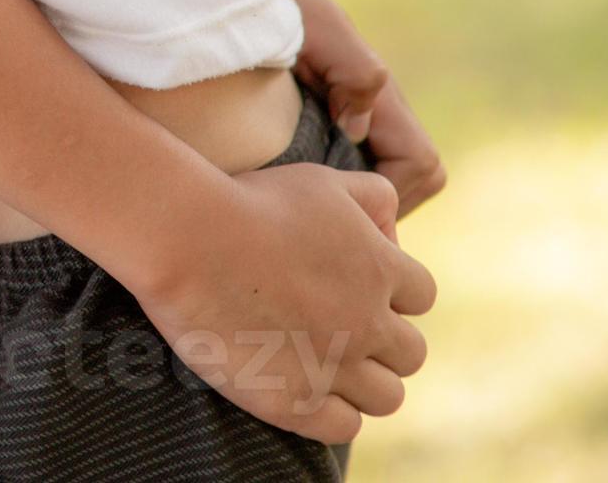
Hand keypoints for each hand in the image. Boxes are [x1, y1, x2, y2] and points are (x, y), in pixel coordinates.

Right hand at [124, 162, 433, 443]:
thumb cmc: (247, 202)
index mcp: (381, 270)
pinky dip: (332, 412)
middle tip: (338, 329)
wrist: (186, 239)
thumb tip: (391, 229)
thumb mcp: (320, 181)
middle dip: (381, 342)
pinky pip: (344, 426)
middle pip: (410, 353)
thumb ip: (372, 195)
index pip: (421, 296)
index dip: (392, 293)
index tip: (356, 289)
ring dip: (363, 383)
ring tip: (324, 366)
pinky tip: (302, 389)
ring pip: (386, 396)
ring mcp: (334, 366)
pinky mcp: (296, 401)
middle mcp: (368, 323)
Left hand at [289, 0, 446, 215]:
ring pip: (388, 168)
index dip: (396, 195)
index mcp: (376, 91)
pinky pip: (357, 156)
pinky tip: (297, 186)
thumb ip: (352, 68)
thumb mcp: (310, 26)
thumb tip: (359, 128)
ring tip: (314, 208)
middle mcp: (374, 102)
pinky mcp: (329, 108)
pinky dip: (341, 178)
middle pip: (416, 173)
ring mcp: (354, 106)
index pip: (420, 162)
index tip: (345, 209)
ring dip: (365, 193)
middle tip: (330, 221)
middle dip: (386, 204)